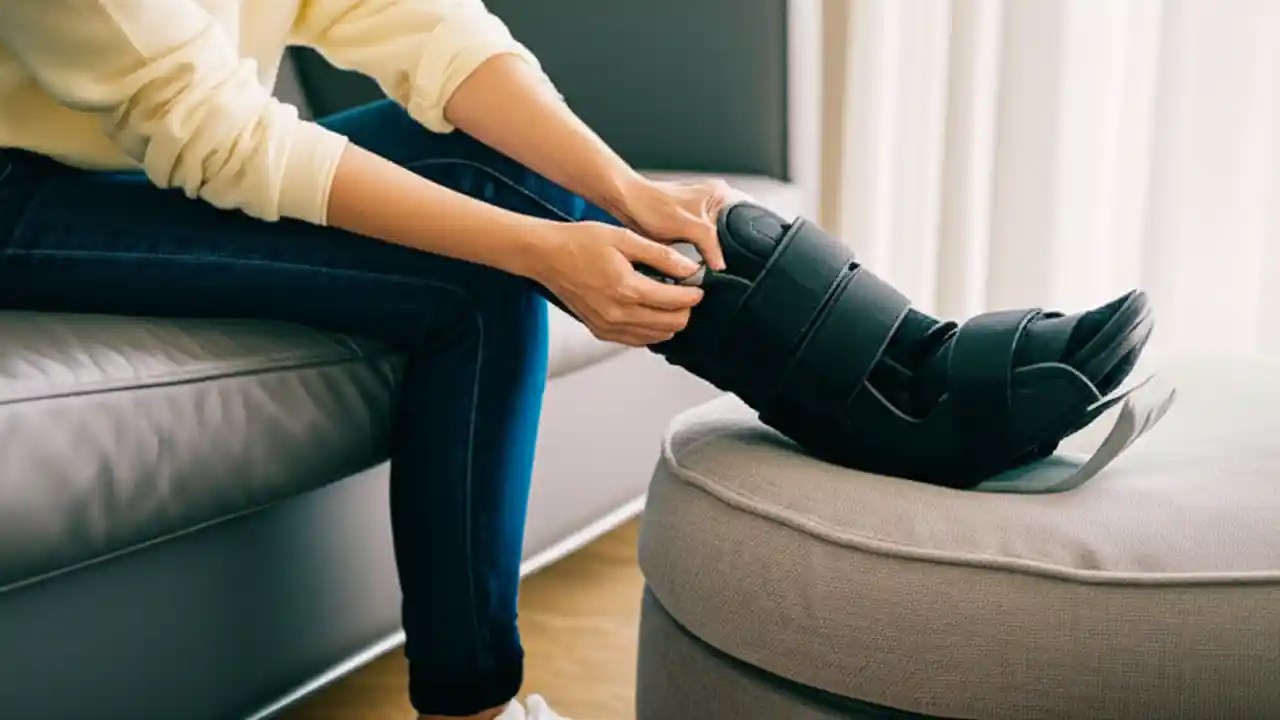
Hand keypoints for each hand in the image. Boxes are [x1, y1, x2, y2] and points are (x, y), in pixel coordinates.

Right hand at [530, 221, 704, 345]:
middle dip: (685, 310)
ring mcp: (608, 326)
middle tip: (686, 294)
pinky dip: (650, 332)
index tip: (698, 286)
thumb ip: (661, 255)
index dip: (693, 295)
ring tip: (670, 302)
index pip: (675, 302)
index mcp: (628, 289)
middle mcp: (619, 314)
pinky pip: (635, 341)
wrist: (547, 255)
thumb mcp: (625, 238)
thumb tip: (689, 268)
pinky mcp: (599, 330)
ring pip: (655, 337)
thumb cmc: (581, 242)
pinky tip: (651, 315)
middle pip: (670, 325)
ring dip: (669, 322)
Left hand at [608, 178, 747, 271]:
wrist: (626, 204)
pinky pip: (706, 245)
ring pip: (720, 241)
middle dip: (731, 250)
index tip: (743, 261)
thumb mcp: (688, 224)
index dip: (746, 242)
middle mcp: (716, 202)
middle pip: (735, 233)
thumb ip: (710, 242)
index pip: (747, 220)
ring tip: (713, 268)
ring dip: (716, 255)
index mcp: (721, 194)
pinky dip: (705, 256)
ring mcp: (704, 215)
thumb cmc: (651, 205)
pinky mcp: (691, 227)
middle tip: (726, 268)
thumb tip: (722, 264)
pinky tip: (701, 266)